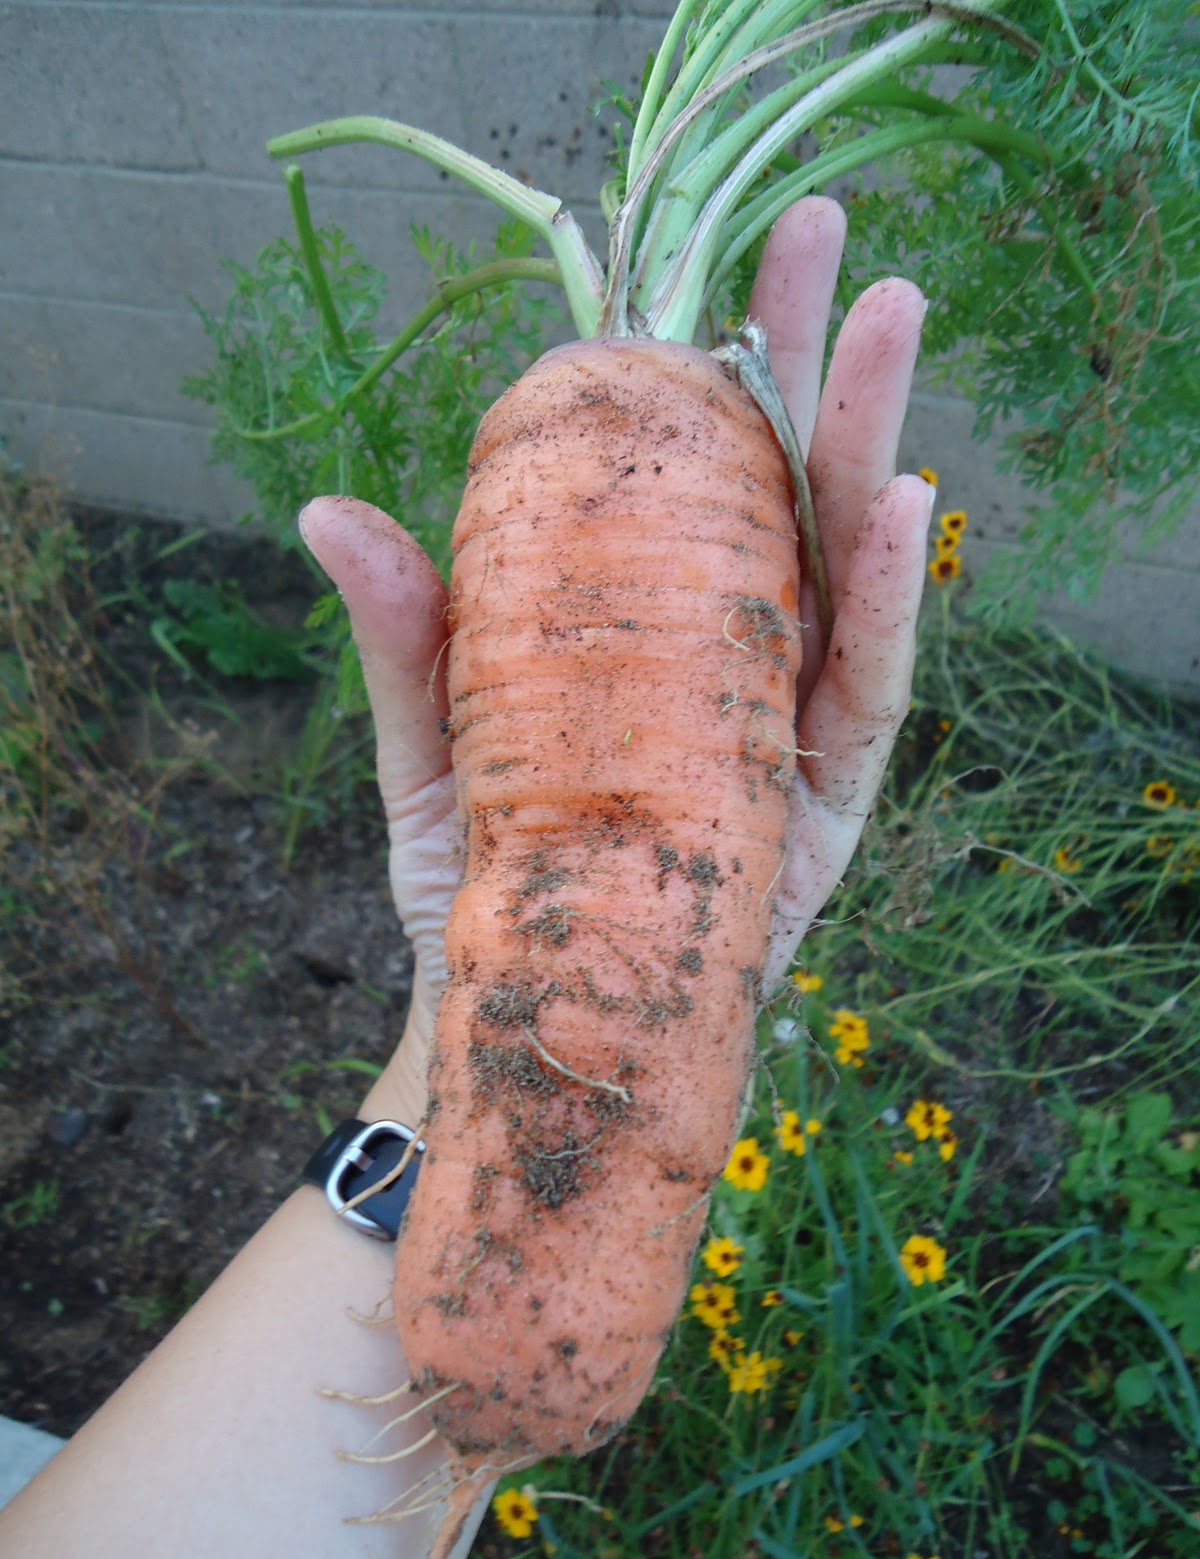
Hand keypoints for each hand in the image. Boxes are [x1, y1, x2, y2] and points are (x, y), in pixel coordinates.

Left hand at [299, 196, 931, 1096]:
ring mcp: (787, 725)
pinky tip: (893, 500)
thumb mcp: (435, 746)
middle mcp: (735, 660)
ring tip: (881, 322)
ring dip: (867, 440)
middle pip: (782, 496)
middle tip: (826, 241)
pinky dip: (882, 596)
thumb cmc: (488, 880)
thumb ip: (410, 636)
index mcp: (653, 630)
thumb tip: (329, 510)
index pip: (694, 481)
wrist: (520, 1024)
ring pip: (842, 565)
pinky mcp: (827, 805)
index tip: (711, 262)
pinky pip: (864, 687)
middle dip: (810, 367)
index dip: (708, 370)